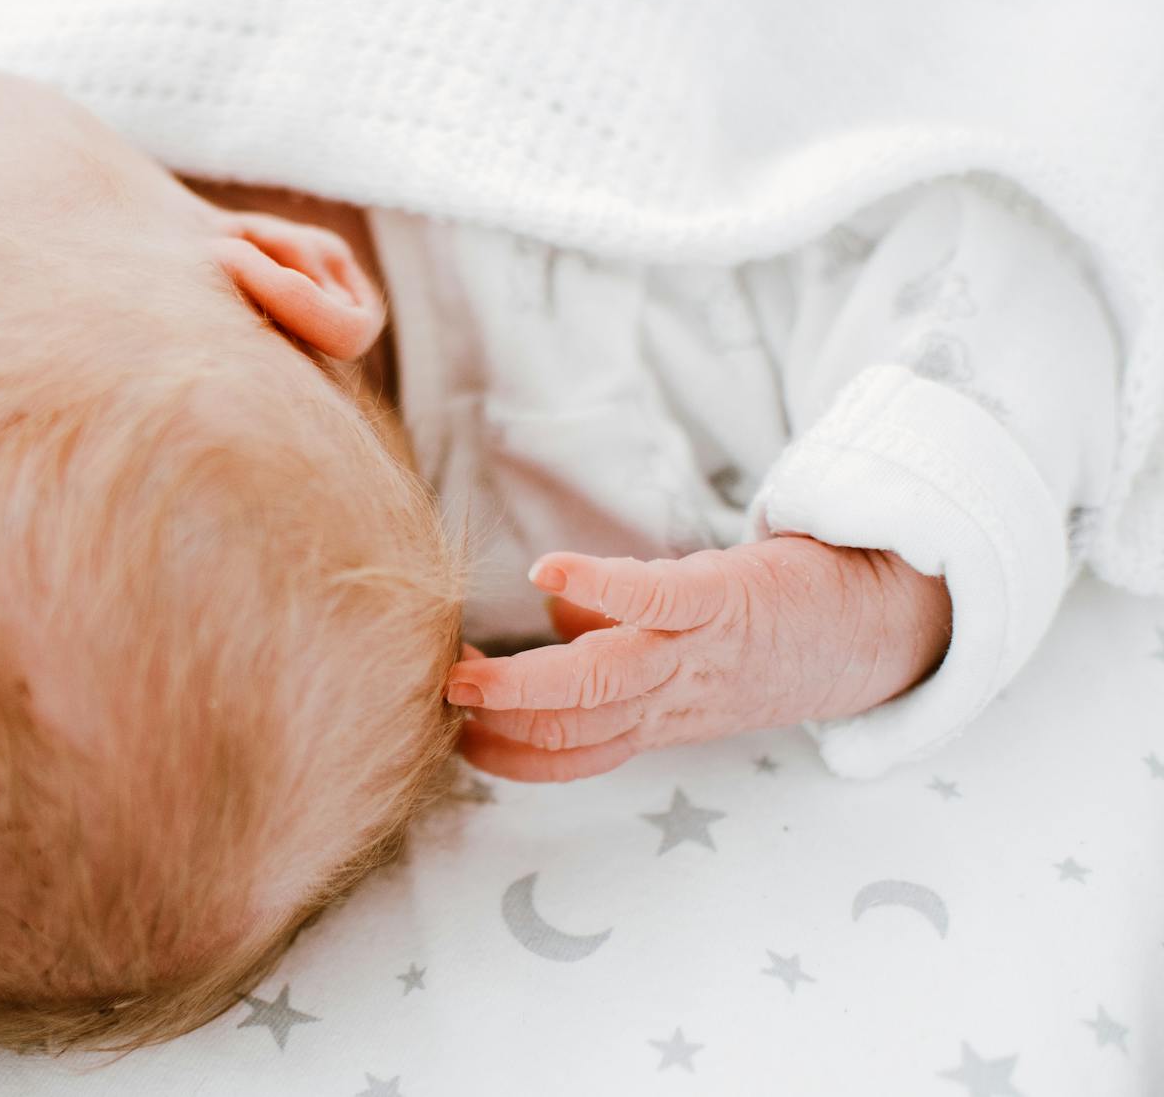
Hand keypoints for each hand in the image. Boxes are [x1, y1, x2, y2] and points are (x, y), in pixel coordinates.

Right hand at [447, 536, 951, 781]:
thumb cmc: (779, 635)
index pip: (579, 752)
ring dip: (530, 683)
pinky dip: (602, 587)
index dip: (515, 755)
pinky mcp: (725, 597)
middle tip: (442, 702)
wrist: (885, 621)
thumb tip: (557, 612)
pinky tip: (549, 572)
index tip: (458, 739)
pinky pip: (656, 599)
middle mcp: (676, 696)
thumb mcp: (696, 662)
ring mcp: (698, 650)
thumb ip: (625, 647)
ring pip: (603, 680)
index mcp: (664, 715)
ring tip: (468, 670)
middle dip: (505, 722)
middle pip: (579, 725)